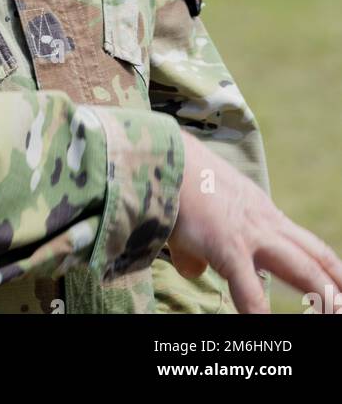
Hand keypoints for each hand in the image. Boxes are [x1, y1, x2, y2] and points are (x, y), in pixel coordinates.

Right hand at [168, 130, 341, 313]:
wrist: (163, 157)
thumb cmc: (177, 185)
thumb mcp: (199, 218)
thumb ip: (201, 250)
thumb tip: (195, 272)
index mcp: (262, 213)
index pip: (307, 246)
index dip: (329, 270)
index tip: (341, 287)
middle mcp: (265, 222)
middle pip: (315, 257)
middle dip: (337, 285)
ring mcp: (251, 235)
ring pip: (303, 270)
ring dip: (324, 296)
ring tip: (335, 316)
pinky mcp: (229, 247)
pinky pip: (250, 291)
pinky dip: (259, 314)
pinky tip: (262, 329)